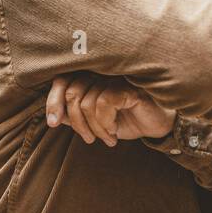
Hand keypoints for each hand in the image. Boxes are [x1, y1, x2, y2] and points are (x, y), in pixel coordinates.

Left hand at [46, 73, 175, 145]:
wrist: (158, 126)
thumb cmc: (127, 120)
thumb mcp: (96, 121)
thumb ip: (75, 114)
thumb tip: (55, 116)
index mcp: (93, 77)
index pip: (62, 80)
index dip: (53, 101)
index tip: (53, 123)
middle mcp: (104, 73)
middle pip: (73, 94)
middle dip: (77, 123)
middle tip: (89, 139)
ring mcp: (117, 78)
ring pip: (87, 103)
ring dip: (95, 128)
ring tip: (107, 137)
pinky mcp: (129, 87)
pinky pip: (103, 103)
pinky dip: (106, 123)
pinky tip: (116, 130)